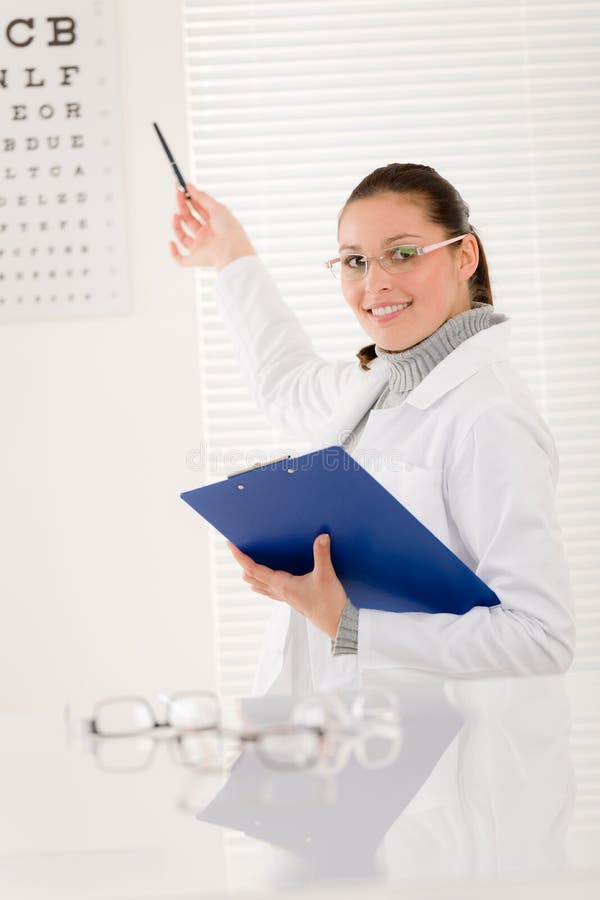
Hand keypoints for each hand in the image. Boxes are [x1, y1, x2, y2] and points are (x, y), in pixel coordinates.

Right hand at [169, 183, 256, 270]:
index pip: (199, 210)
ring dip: (177, 225)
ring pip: (183, 237)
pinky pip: (180, 259)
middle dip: (183, 207)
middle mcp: (207, 235)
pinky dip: (173, 252)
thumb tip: (189, 186)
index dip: (190, 199)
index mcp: (215, 224)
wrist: (232, 249)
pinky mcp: (195, 259)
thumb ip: (201, 197)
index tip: (182, 189)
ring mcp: (201, 247)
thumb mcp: (216, 207)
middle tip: (177, 194)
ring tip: (176, 215)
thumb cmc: (229, 229)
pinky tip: (171, 242)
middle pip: (190, 220)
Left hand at [227, 534, 347, 639]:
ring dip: (251, 573)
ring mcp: (284, 597)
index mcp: (282, 584)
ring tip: (247, 560)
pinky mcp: (292, 599)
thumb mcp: (326, 576)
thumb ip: (322, 555)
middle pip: (252, 577)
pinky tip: (266, 579)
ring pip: (259, 585)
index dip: (241, 557)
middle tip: (239, 548)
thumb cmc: (329, 603)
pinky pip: (269, 590)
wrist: (337, 624)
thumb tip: (322, 536)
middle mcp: (279, 591)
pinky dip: (262, 581)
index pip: (254, 569)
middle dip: (243, 563)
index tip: (231, 545)